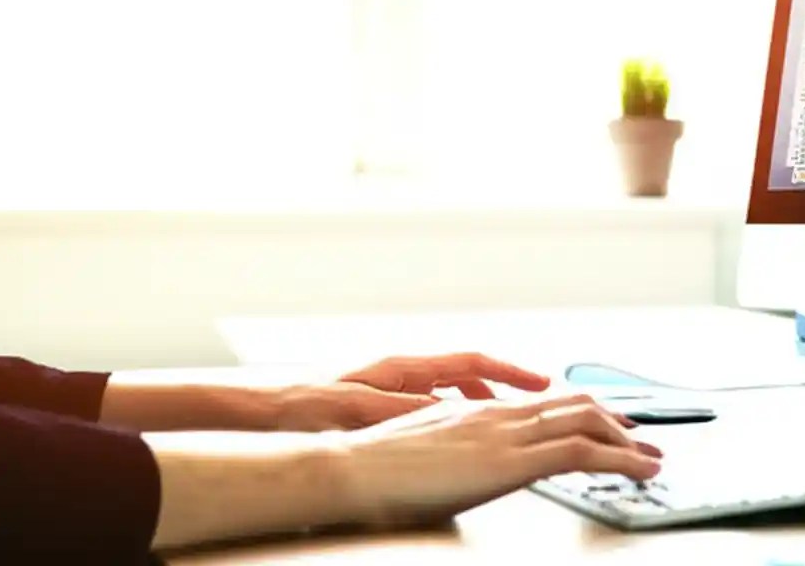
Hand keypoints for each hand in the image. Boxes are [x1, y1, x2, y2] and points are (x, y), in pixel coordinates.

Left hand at [273, 353, 551, 431]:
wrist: (262, 409)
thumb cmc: (304, 405)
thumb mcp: (362, 410)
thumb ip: (407, 411)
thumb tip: (451, 413)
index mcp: (403, 368)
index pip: (472, 363)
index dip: (511, 372)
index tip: (542, 383)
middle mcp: (402, 373)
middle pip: (467, 377)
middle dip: (503, 391)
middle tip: (533, 408)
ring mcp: (392, 389)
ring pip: (449, 395)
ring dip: (477, 407)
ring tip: (499, 427)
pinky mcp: (380, 407)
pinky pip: (430, 410)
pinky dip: (451, 420)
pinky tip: (451, 441)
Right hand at [335, 394, 662, 523]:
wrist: (353, 466)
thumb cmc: (378, 468)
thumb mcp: (428, 453)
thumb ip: (459, 453)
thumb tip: (472, 467)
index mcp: (481, 413)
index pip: (547, 403)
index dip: (585, 411)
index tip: (609, 424)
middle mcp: (501, 414)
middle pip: (575, 404)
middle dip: (615, 422)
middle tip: (642, 439)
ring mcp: (508, 433)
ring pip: (587, 421)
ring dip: (628, 440)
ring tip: (652, 458)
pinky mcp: (510, 460)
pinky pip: (580, 451)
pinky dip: (621, 457)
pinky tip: (640, 469)